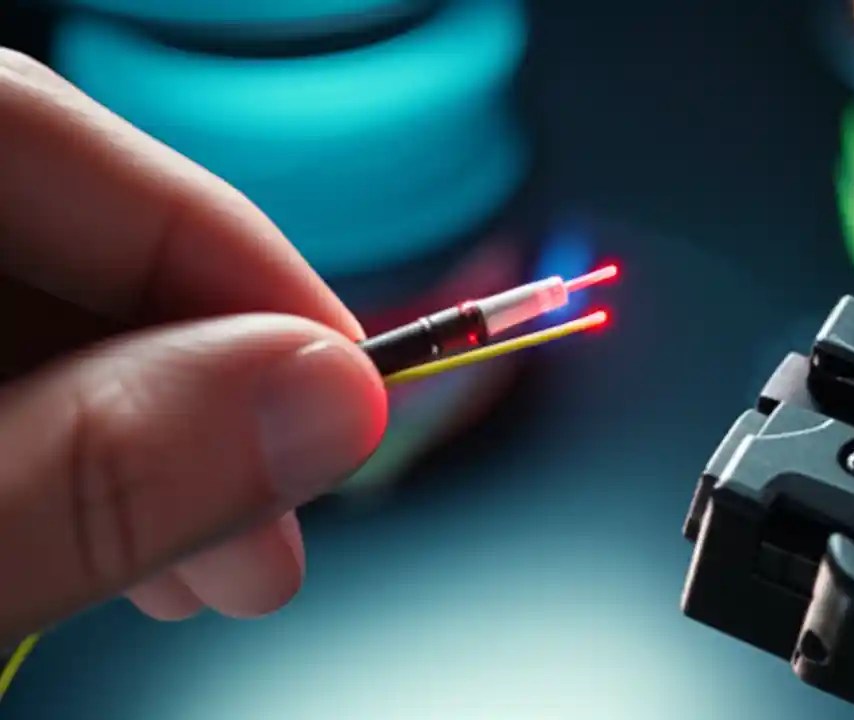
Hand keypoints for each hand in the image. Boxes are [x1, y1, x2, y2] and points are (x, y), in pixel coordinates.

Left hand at [0, 50, 385, 644]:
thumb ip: (94, 470)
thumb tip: (321, 399)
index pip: (26, 128)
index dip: (220, 250)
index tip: (350, 377)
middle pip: (53, 227)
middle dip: (197, 383)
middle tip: (282, 524)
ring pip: (32, 310)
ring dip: (150, 438)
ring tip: (217, 566)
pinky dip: (74, 456)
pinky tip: (116, 537)